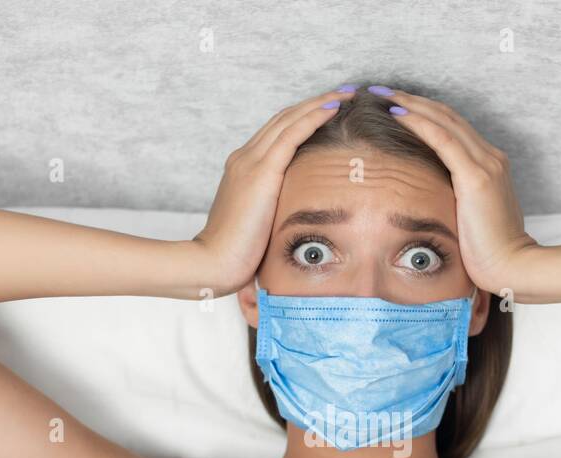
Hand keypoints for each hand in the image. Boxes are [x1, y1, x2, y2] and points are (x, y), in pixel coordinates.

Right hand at [191, 89, 355, 296]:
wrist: (213, 262)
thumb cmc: (236, 254)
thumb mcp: (259, 225)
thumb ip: (274, 212)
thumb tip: (296, 219)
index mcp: (244, 169)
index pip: (277, 132)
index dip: (304, 117)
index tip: (330, 110)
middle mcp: (245, 158)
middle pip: (284, 118)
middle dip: (315, 102)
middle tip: (345, 92)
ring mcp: (251, 162)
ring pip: (289, 119)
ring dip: (320, 103)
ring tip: (346, 93)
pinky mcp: (261, 172)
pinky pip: (292, 135)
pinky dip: (314, 117)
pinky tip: (334, 108)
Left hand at [380, 88, 539, 296]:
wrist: (513, 267)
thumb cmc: (489, 253)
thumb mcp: (470, 219)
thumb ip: (455, 202)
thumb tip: (428, 203)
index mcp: (489, 166)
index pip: (453, 128)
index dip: (423, 113)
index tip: (394, 105)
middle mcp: (490, 157)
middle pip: (446, 116)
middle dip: (412, 100)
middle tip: (379, 90)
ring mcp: (486, 164)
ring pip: (443, 120)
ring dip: (410, 104)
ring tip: (380, 94)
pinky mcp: (476, 176)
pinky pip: (442, 139)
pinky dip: (418, 122)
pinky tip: (396, 113)